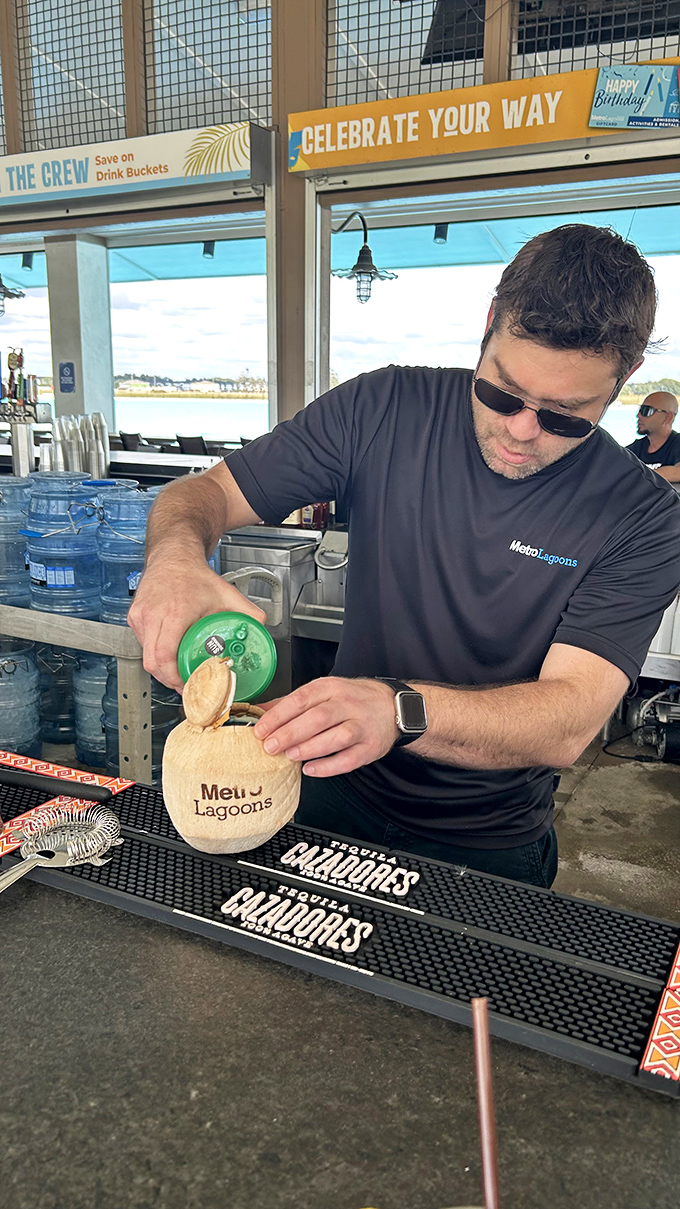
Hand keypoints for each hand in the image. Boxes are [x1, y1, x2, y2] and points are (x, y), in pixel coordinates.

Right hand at [128, 558, 265, 690]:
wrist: (173, 555)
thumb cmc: (194, 574)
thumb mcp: (226, 593)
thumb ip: (248, 611)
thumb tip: (261, 628)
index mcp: (175, 613)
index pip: (165, 656)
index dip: (173, 677)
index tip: (186, 684)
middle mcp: (153, 615)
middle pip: (152, 662)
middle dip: (168, 679)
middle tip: (184, 684)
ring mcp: (140, 616)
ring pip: (145, 655)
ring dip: (161, 667)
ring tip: (177, 671)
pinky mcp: (134, 617)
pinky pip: (142, 644)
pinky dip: (154, 653)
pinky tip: (168, 652)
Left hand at [253, 677, 399, 776]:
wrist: (392, 707)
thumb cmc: (352, 700)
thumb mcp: (324, 692)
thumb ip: (292, 703)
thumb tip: (260, 711)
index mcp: (331, 688)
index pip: (301, 699)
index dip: (278, 715)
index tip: (260, 729)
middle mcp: (348, 704)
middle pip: (317, 718)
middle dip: (290, 733)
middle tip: (270, 746)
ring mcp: (361, 726)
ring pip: (336, 737)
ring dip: (309, 748)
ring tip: (289, 756)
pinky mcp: (371, 747)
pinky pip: (349, 758)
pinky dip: (329, 766)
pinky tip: (311, 769)